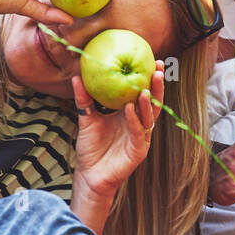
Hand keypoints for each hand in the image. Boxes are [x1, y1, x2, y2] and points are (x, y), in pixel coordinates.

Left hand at [70, 69, 160, 197]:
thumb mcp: (87, 119)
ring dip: (148, 102)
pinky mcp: (138, 150)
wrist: (89, 174)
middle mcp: (139, 124)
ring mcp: (141, 137)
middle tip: (157, 69)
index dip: (149, 78)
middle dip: (157, 86)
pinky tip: (130, 109)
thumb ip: (84, 99)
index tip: (151, 60)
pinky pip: (138, 132)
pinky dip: (134, 120)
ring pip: (149, 117)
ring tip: (145, 88)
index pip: (144, 93)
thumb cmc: (91, 148)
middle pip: (153, 102)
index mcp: (130, 115)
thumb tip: (77, 76)